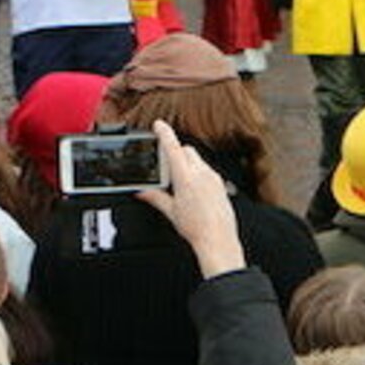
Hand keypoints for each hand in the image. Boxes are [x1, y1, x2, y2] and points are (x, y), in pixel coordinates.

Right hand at [137, 120, 245, 277]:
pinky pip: (208, 171)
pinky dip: (198, 174)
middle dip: (176, 153)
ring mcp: (214, 178)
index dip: (164, 133)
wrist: (218, 240)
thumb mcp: (171, 212)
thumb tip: (143, 193)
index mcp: (186, 178)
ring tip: (180, 185)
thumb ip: (156, 198)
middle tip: (166, 167)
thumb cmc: (196, 229)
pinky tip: (194, 192)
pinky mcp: (221, 185)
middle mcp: (202, 174)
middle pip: (187, 150)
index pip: (173, 148)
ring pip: (199, 161)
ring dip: (188, 164)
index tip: (159, 125)